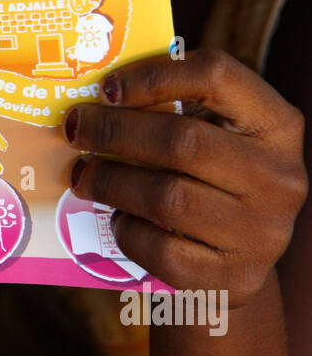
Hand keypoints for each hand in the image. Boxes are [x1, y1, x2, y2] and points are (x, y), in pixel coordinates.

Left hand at [63, 49, 307, 304]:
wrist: (238, 265)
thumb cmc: (214, 183)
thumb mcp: (216, 137)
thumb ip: (175, 111)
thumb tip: (100, 98)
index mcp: (277, 125)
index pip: (217, 77)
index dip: (154, 76)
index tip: (106, 88)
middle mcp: (279, 178)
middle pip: (182, 140)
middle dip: (114, 131)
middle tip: (75, 130)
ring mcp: (261, 233)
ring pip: (165, 197)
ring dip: (109, 181)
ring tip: (82, 175)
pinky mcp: (233, 280)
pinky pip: (160, 249)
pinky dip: (128, 231)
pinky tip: (117, 218)